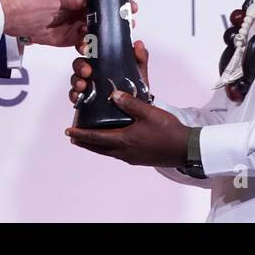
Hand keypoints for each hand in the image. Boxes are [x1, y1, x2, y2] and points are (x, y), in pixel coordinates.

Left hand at [30, 0, 137, 48]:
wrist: (1, 16)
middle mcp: (65, 7)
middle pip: (95, 8)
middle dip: (114, 8)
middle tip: (132, 9)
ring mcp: (63, 24)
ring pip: (90, 25)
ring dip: (107, 25)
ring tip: (125, 24)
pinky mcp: (59, 39)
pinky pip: (77, 41)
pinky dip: (89, 41)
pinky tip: (102, 38)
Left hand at [65, 63, 187, 168]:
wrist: (185, 149)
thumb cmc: (168, 131)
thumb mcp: (149, 112)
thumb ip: (130, 103)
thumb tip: (114, 95)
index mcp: (124, 140)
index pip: (96, 137)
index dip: (82, 134)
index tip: (69, 131)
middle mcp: (125, 152)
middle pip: (99, 148)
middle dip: (85, 142)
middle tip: (74, 137)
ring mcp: (132, 157)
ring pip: (108, 152)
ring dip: (97, 145)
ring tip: (89, 140)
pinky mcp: (139, 159)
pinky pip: (118, 153)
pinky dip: (109, 148)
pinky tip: (113, 142)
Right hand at [69, 40, 148, 101]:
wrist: (133, 118)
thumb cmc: (135, 94)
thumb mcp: (139, 75)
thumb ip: (140, 59)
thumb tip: (138, 44)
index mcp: (105, 64)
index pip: (92, 51)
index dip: (85, 46)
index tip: (87, 48)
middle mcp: (95, 74)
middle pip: (80, 64)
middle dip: (80, 65)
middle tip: (86, 71)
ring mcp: (89, 87)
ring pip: (76, 78)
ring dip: (76, 80)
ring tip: (82, 85)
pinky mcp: (85, 100)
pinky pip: (74, 95)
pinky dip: (74, 95)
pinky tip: (78, 96)